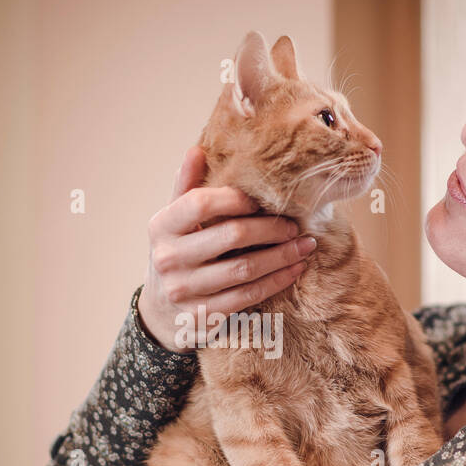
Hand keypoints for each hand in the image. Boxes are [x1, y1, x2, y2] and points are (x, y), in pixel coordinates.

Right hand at [137, 145, 317, 351]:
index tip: (261, 199)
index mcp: (161, 226)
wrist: (162, 311)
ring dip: (282, 256)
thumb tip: (197, 149)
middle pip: (230, 235)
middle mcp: (168, 258)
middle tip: (293, 224)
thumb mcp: (173, 221)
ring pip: (245, 269)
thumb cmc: (177, 254)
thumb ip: (187, 187)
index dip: (235, 198)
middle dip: (270, 228)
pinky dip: (276, 281)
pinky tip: (294, 269)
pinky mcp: (203, 316)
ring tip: (305, 245)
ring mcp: (184, 290)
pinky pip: (248, 295)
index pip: (200, 203)